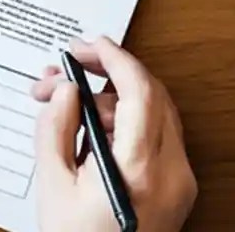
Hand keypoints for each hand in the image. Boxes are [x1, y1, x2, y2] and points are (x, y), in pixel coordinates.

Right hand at [31, 37, 196, 231]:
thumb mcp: (54, 189)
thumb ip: (55, 131)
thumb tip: (64, 90)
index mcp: (140, 170)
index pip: (138, 91)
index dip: (114, 58)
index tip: (89, 45)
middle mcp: (171, 172)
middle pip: (150, 95)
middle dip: (107, 75)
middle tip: (68, 71)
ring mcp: (180, 181)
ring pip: (154, 114)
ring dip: (112, 100)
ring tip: (66, 106)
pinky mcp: (178, 188)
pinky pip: (157, 137)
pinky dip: (126, 123)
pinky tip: (90, 130)